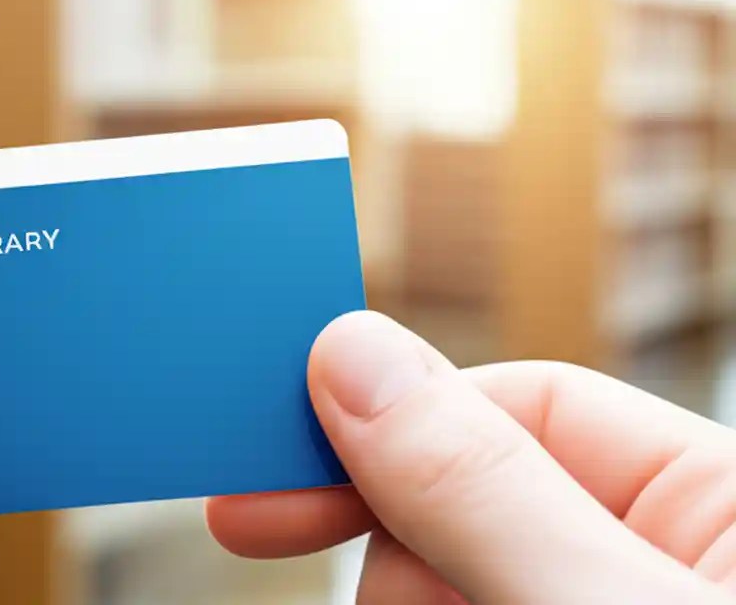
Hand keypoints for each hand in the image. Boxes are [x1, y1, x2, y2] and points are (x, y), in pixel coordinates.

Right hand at [208, 311, 735, 602]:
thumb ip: (485, 490)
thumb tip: (351, 355)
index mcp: (718, 503)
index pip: (525, 402)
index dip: (390, 415)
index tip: (272, 441)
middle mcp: (658, 558)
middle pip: (463, 491)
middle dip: (375, 523)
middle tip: (247, 522)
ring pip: (434, 570)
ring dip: (392, 596)